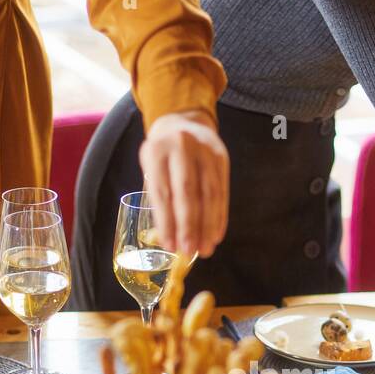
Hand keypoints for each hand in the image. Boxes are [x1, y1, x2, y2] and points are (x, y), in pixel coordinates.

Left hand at [139, 110, 228, 257]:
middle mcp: (182, 147)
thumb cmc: (163, 154)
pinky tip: (216, 234)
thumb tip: (166, 239)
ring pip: (209, 194)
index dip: (167, 221)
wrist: (184, 122)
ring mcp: (205, 151)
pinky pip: (223, 192)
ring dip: (208, 226)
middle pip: (187, 192)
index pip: (162, 191)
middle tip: (189, 251)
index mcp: (157, 151)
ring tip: (205, 249)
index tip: (170, 245)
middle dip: (189, 226)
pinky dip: (220, 216)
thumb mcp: (151, 167)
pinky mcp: (222, 158)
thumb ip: (157, 198)